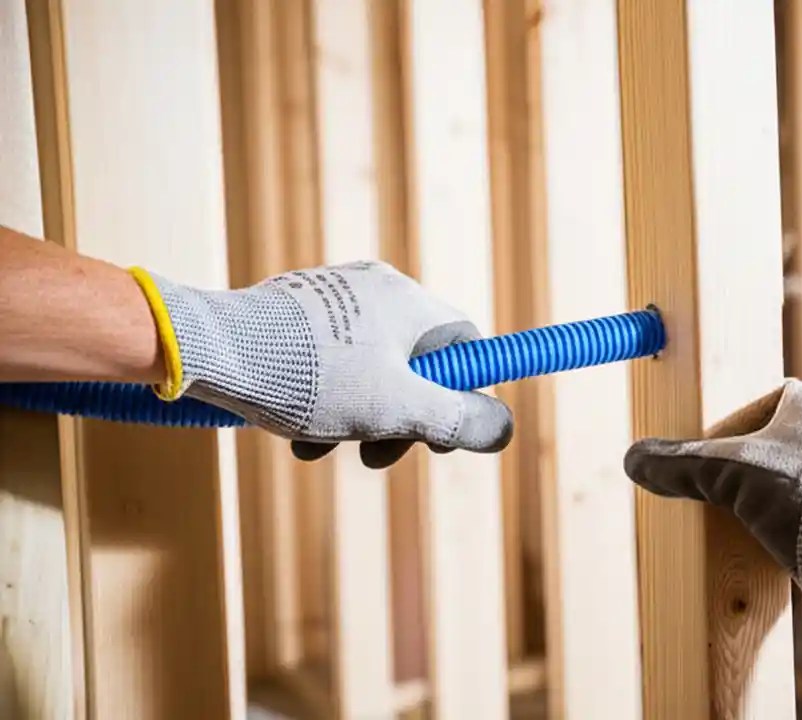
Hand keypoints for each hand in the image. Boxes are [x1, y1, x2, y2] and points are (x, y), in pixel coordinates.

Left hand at [133, 260, 512, 467]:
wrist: (210, 349)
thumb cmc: (309, 377)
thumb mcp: (399, 409)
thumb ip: (458, 420)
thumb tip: (504, 429)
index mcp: (409, 303)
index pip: (464, 344)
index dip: (463, 394)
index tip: (441, 435)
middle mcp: (373, 289)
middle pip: (413, 363)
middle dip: (398, 418)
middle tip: (375, 456)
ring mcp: (329, 298)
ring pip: (365, 370)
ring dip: (354, 417)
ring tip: (319, 446)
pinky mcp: (292, 314)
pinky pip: (326, 362)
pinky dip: (321, 399)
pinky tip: (293, 429)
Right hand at [624, 379, 801, 646]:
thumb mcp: (729, 471)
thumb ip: (681, 464)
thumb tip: (635, 460)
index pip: (761, 405)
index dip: (730, 433)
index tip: (711, 462)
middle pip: (783, 444)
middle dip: (756, 472)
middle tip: (728, 497)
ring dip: (782, 502)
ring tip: (757, 527)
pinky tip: (790, 547)